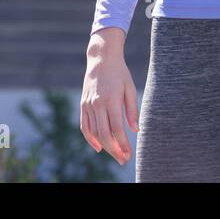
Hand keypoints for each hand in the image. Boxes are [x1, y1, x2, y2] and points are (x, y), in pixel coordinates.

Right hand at [80, 33, 138, 165]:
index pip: (116, 128)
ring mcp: (88, 105)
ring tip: (115, 154)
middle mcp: (97, 104)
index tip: (129, 154)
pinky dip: (90, 138)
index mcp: (111, 99)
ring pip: (94, 132)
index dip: (123, 144)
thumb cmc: (119, 73)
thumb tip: (135, 130)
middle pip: (104, 134)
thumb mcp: (130, 88)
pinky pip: (84, 126)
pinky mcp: (83, 105)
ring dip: (105, 147)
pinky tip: (98, 147)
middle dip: (114, 150)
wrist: (101, 59)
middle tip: (123, 159)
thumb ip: (132, 110)